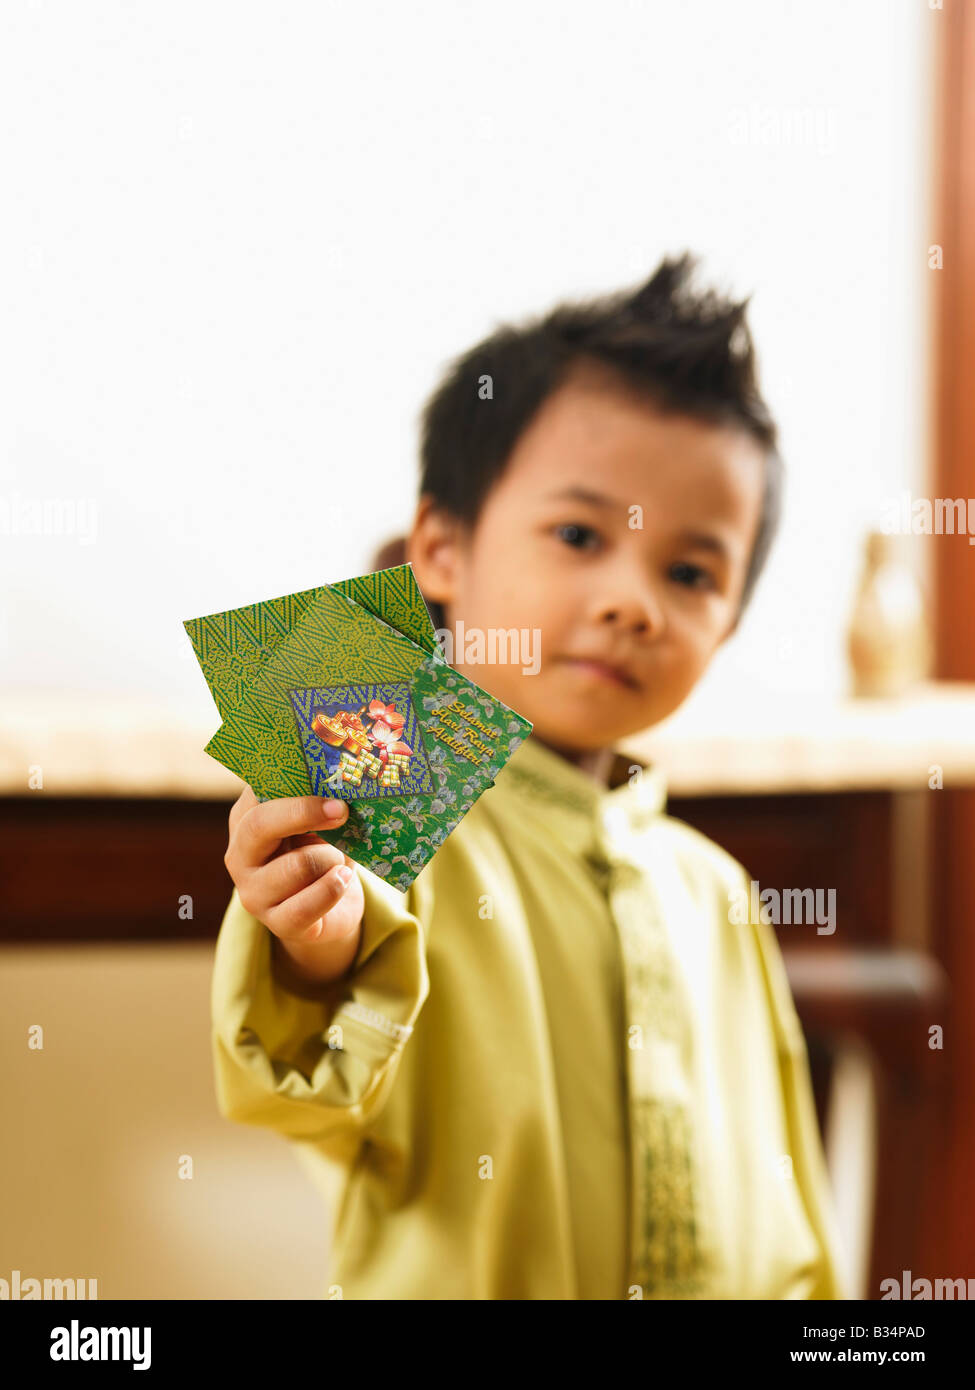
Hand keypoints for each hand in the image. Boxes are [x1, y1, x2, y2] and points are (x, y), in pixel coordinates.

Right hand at [224, 786, 364, 982]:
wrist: (327, 910)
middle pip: (261, 825)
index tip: (324, 779)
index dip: (290, 784)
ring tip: (339, 860)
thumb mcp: (316, 822)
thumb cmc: (320, 852)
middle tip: (342, 809)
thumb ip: (317, 799)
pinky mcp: (276, 923)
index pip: (255, 792)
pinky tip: (343, 879)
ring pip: (299, 864)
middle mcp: (240, 855)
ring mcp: (253, 892)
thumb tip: (340, 778)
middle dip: (304, 813)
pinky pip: (307, 904)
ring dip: (331, 858)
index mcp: (245, 819)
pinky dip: (333, 888)